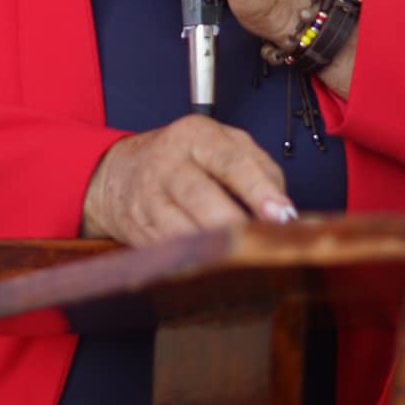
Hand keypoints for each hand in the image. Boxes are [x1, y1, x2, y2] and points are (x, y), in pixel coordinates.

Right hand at [81, 115, 296, 246]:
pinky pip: (171, 250)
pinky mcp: (138, 229)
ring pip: (184, 230)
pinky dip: (197, 262)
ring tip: (246, 261)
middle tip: (264, 244)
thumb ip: (259, 168)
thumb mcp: (222, 145)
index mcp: (196, 136)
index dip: (258, 191)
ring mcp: (149, 197)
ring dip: (217, 249)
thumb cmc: (185, 159)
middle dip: (234, 224)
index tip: (282, 216)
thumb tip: (284, 210)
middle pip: (202, 197)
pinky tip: (218, 268)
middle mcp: (169, 163)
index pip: (231, 161)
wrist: (120, 173)